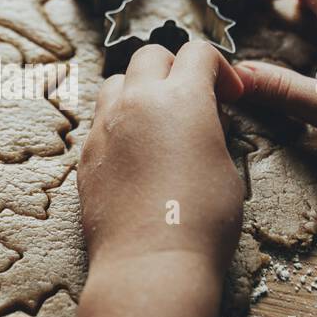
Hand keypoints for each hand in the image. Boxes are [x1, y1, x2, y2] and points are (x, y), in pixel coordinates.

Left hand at [78, 41, 245, 276]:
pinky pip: (100, 122)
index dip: (220, 68)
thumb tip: (205, 124)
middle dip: (175, 68)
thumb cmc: (200, 222)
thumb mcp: (227, 169)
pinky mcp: (87, 156)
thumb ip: (212, 133)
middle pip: (151, 56)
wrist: (151, 263)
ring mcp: (105, 127)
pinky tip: (135, 154)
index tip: (228, 95)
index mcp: (181, 98)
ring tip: (158, 123)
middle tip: (192, 99)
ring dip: (139, 91)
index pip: (198, 53)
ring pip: (117, 83)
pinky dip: (119, 124)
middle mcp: (137, 102)